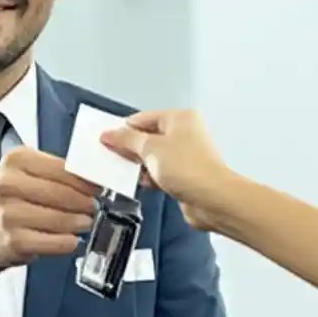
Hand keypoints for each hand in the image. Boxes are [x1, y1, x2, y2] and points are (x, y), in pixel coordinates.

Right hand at [0, 148, 100, 277]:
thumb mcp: (24, 173)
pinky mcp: (14, 241)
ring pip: (61, 219)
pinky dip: (68, 242)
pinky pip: (54, 242)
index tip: (97, 187)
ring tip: (85, 222)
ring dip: (80, 222)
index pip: (62, 169)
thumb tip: (92, 180)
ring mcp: (9, 214)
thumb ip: (55, 172)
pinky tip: (72, 239)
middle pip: (63, 194)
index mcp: (15, 160)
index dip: (85, 180)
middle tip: (92, 206)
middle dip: (85, 202)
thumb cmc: (8, 200)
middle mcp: (8, 185)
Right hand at [99, 109, 230, 229]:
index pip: (144, 118)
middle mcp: (184, 133)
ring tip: (120, 170)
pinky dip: (149, 176)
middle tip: (109, 155)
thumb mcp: (149, 148)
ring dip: (138, 164)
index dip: (124, 129)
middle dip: (130, 147)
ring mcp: (185, 155)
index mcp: (179, 118)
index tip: (106, 140)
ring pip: (153, 156)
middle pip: (148, 136)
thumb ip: (126, 140)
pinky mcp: (184, 175)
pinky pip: (160, 172)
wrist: (211, 199)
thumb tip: (108, 134)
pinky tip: (138, 182)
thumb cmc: (184, 166)